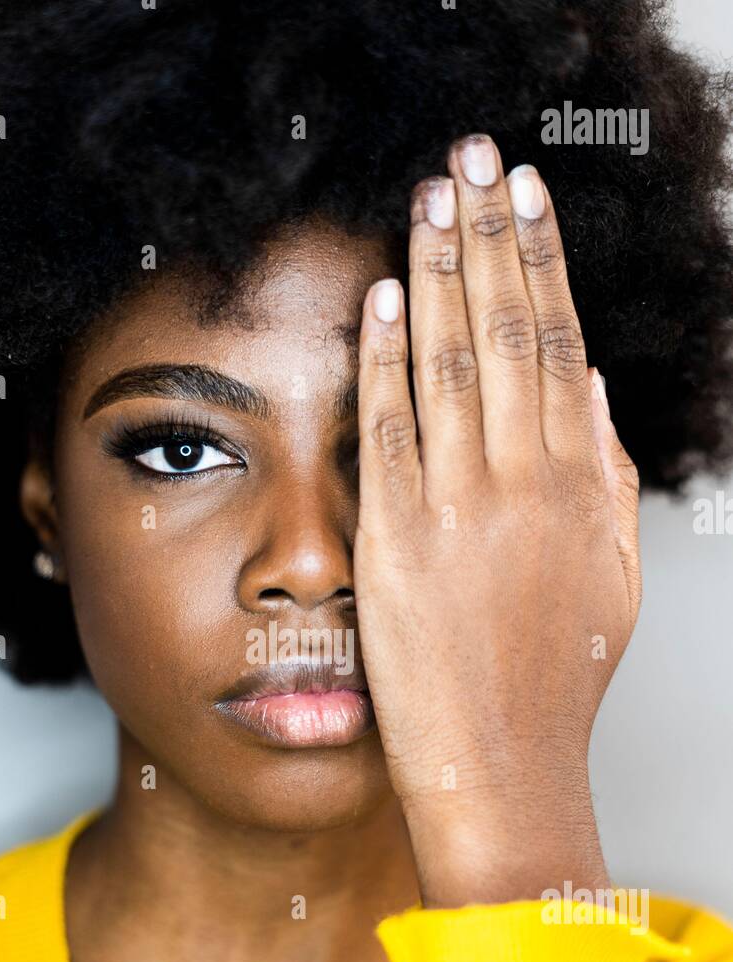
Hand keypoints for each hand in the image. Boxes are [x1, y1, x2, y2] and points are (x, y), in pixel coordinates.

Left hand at [355, 135, 641, 907]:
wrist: (505, 770)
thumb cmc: (554, 683)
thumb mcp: (609, 579)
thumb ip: (607, 479)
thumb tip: (589, 387)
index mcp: (584, 489)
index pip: (560, 346)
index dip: (541, 263)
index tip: (525, 198)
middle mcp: (529, 486)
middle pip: (512, 332)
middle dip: (493, 234)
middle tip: (475, 157)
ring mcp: (464, 512)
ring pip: (456, 364)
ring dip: (443, 270)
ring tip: (433, 195)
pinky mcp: (400, 544)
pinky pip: (393, 432)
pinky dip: (389, 359)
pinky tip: (387, 296)